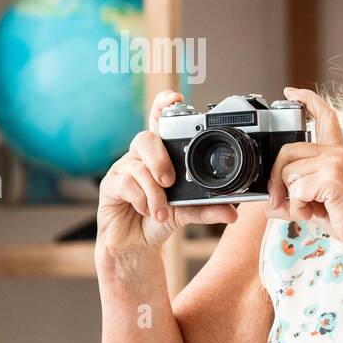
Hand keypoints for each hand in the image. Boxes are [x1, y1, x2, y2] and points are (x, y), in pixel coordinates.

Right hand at [96, 89, 238, 252]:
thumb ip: (207, 209)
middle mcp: (141, 158)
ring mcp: (123, 170)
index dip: (163, 106)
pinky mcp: (110, 186)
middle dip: (159, 159)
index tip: (174, 97)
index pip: (159, 123)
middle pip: (145, 138)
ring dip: (154, 192)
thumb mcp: (187, 213)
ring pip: (137, 166)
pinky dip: (141, 201)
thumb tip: (232, 212)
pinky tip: (148, 212)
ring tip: (162, 211)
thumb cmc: (159, 219)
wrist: (136, 245)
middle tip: (170, 182)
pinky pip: (124, 184)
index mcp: (161, 156)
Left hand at [265, 86, 342, 254]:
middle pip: (287, 152)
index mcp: (338, 153)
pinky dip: (298, 208)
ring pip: (288, 173)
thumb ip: (296, 194)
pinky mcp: (332, 178)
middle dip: (277, 179)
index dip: (306, 100)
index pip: (323, 116)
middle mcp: (337, 153)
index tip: (290, 93)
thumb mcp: (320, 201)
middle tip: (281, 201)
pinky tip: (313, 214)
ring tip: (310, 210)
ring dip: (291, 198)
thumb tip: (269, 203)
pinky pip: (296, 190)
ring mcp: (335, 163)